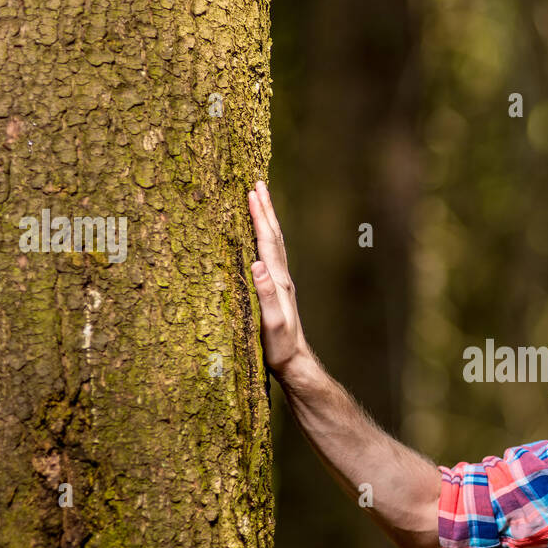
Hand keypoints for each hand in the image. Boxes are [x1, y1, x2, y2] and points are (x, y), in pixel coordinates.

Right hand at [248, 181, 310, 381]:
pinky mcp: (277, 292)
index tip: (252, 191)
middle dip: (265, 210)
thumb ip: (265, 295)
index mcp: (278, 281)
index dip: (259, 217)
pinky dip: (265, 240)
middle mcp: (282, 278)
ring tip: (260, 202)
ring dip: (267, 221)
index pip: (267, 242)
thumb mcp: (270, 323)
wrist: (295, 363)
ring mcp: (281, 284)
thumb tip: (256, 265)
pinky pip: (271, 257)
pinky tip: (260, 240)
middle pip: (274, 237)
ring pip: (274, 245)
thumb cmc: (280, 347)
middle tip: (257, 184)